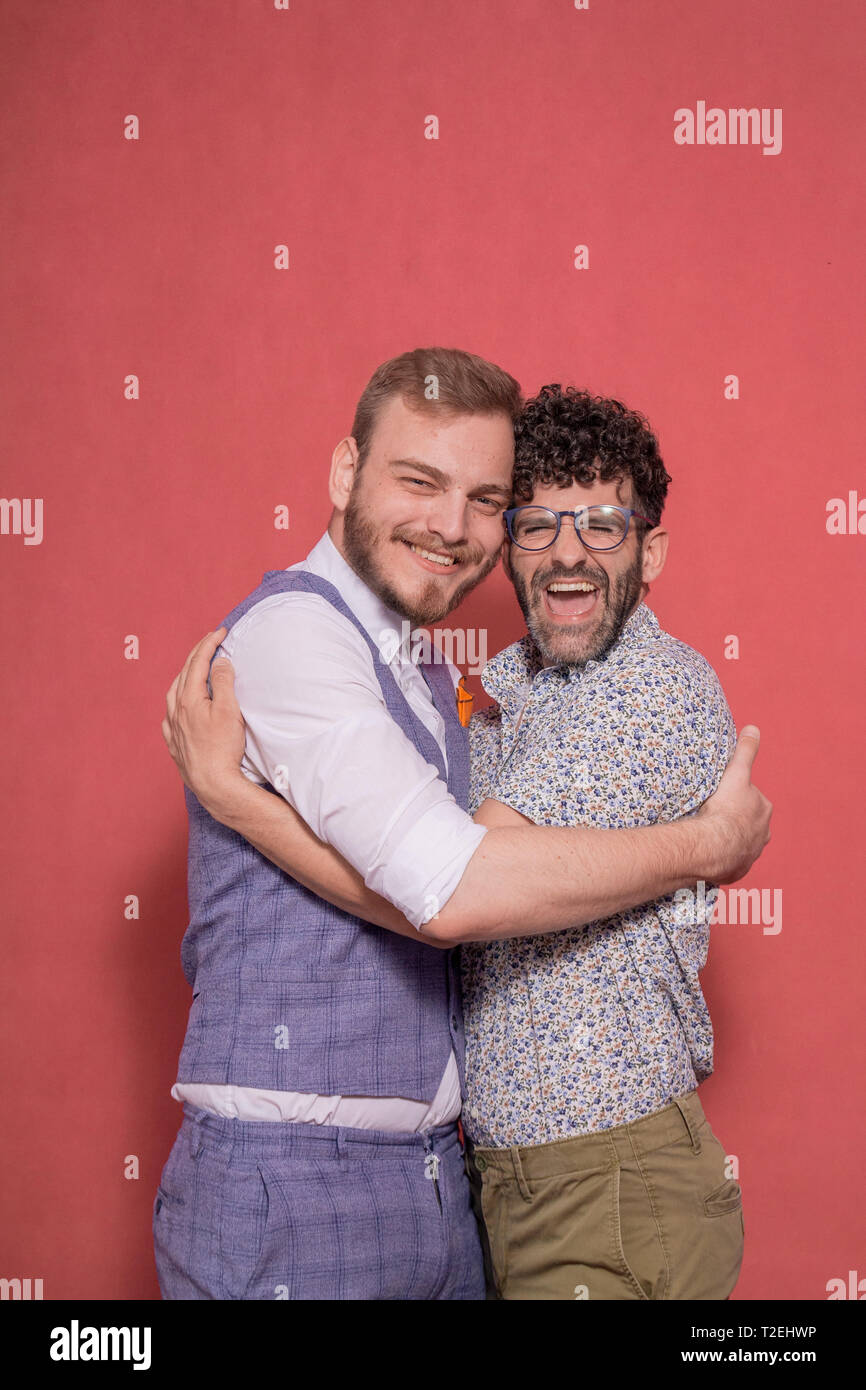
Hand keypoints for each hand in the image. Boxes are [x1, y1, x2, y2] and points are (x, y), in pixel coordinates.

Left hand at [162, 627, 246, 813]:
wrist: (213, 784)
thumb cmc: (223, 748)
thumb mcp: (228, 710)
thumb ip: (222, 682)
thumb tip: (219, 662)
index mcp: (187, 698)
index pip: (197, 662)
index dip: (209, 644)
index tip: (221, 632)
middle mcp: (175, 710)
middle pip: (183, 673)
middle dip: (197, 655)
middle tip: (211, 642)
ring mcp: (172, 727)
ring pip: (174, 692)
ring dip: (185, 675)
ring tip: (196, 668)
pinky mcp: (174, 743)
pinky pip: (171, 713)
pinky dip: (178, 699)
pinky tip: (181, 704)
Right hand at [696, 726, 771, 881]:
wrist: (714, 845)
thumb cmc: (725, 808)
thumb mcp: (736, 773)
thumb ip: (745, 750)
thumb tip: (753, 728)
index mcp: (763, 810)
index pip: (753, 799)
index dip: (737, 796)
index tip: (722, 797)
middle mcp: (763, 835)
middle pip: (749, 823)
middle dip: (735, 820)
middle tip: (713, 815)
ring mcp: (750, 854)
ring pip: (741, 843)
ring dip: (729, 840)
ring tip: (709, 835)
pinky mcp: (737, 870)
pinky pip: (730, 862)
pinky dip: (722, 858)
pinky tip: (709, 852)